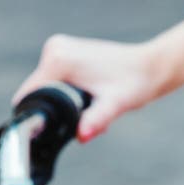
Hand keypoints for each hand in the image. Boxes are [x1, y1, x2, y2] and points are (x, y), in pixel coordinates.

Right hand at [13, 34, 163, 141]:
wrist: (152, 67)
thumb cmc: (137, 84)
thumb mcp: (115, 105)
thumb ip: (95, 120)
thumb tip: (81, 136)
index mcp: (59, 59)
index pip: (31, 93)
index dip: (39, 114)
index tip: (56, 129)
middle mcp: (55, 48)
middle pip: (39, 91)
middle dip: (58, 109)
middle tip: (86, 120)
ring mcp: (60, 48)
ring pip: (49, 86)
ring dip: (65, 102)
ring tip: (94, 108)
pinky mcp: (67, 52)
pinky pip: (58, 78)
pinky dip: (69, 92)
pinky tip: (92, 98)